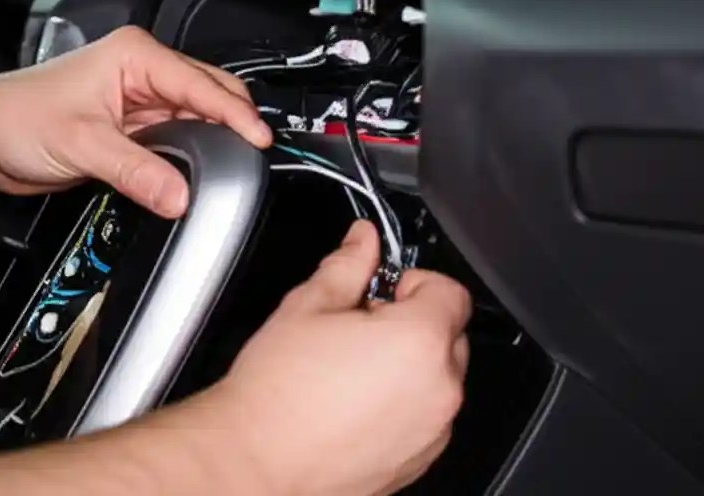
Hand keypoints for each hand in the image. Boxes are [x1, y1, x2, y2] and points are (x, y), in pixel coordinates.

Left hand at [0, 26, 271, 216]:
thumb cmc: (14, 118)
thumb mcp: (83, 146)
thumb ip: (137, 172)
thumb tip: (180, 195)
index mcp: (134, 55)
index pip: (202, 83)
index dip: (235, 113)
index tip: (258, 140)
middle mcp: (139, 71)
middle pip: (208, 94)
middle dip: (232, 122)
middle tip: (252, 157)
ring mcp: (137, 100)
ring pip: (194, 118)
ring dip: (211, 140)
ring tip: (230, 167)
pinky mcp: (130, 128)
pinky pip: (175, 139)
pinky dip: (190, 154)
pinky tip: (197, 172)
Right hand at [209, 221, 471, 495]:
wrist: (253, 461)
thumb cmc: (277, 393)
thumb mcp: (308, 307)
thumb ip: (347, 265)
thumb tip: (363, 241)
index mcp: (419, 341)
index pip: (450, 291)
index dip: (414, 283)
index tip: (383, 292)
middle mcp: (439, 389)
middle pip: (448, 336)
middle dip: (410, 325)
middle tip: (358, 330)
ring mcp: (432, 431)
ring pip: (436, 380)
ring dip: (408, 368)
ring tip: (349, 372)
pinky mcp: (417, 462)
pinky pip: (424, 419)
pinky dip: (401, 408)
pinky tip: (352, 406)